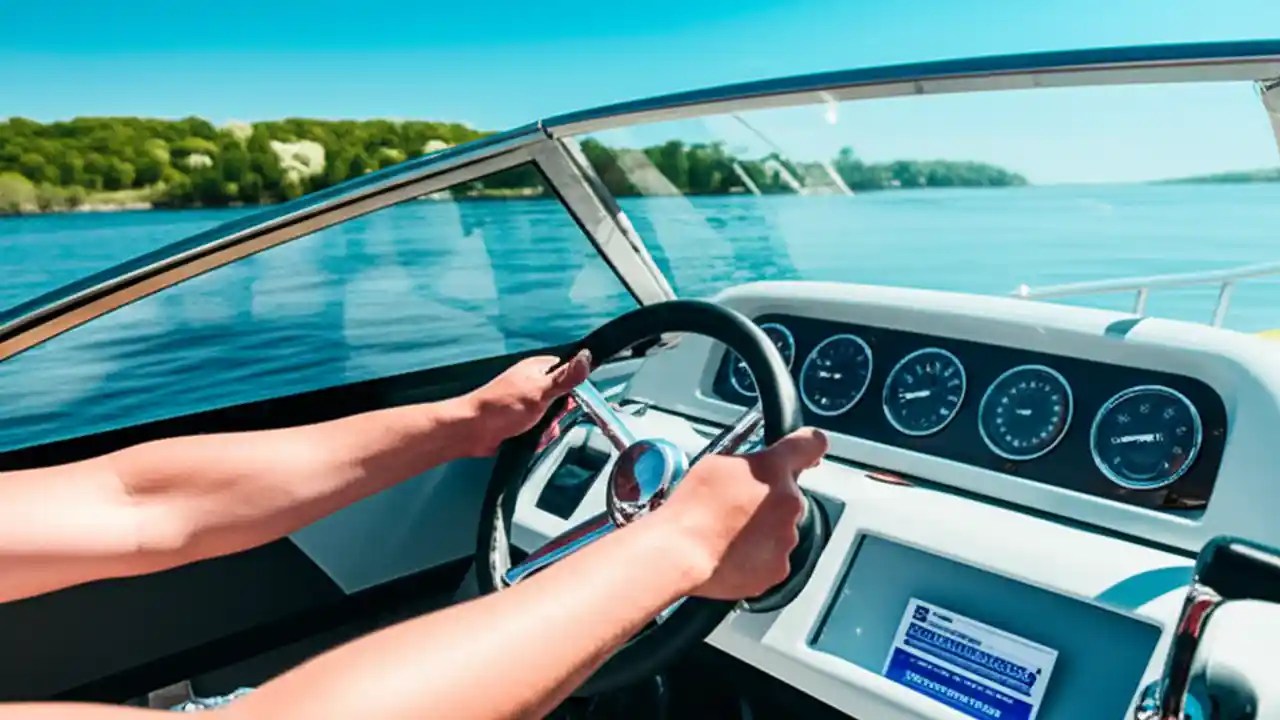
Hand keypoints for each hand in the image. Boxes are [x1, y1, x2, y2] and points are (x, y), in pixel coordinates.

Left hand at [464, 350, 591, 455]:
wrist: (473, 431)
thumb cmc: (500, 407)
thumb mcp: (541, 391)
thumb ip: (566, 377)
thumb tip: (587, 357)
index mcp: (537, 369)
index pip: (568, 373)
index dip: (574, 388)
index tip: (569, 399)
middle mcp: (532, 384)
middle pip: (563, 400)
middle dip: (558, 415)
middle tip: (547, 417)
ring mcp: (526, 403)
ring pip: (553, 419)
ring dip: (547, 429)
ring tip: (534, 430)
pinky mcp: (520, 422)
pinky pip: (540, 431)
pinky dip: (537, 438)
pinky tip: (527, 439)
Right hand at [657, 428, 827, 599]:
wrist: (680, 552)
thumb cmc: (691, 508)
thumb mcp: (716, 464)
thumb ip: (748, 464)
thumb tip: (756, 470)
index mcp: (773, 469)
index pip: (810, 444)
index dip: (809, 445)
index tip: (810, 450)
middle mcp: (788, 502)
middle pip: (789, 495)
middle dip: (769, 500)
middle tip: (736, 507)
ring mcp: (786, 537)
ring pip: (781, 528)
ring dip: (763, 529)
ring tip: (728, 534)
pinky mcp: (778, 567)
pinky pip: (773, 557)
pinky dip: (758, 556)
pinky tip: (732, 552)